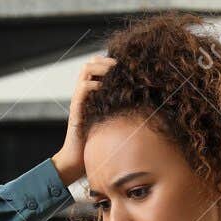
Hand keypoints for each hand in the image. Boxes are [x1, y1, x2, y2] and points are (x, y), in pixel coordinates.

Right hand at [52, 55, 115, 186]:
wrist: (78, 160)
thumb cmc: (98, 144)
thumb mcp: (112, 121)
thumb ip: (120, 109)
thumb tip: (144, 103)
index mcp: (91, 93)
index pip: (97, 66)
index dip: (109, 61)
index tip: (125, 65)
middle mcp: (84, 93)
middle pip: (90, 63)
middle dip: (106, 60)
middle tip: (120, 66)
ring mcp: (79, 99)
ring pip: (86, 70)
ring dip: (101, 68)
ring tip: (113, 73)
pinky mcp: (76, 108)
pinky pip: (83, 88)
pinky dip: (95, 85)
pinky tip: (105, 90)